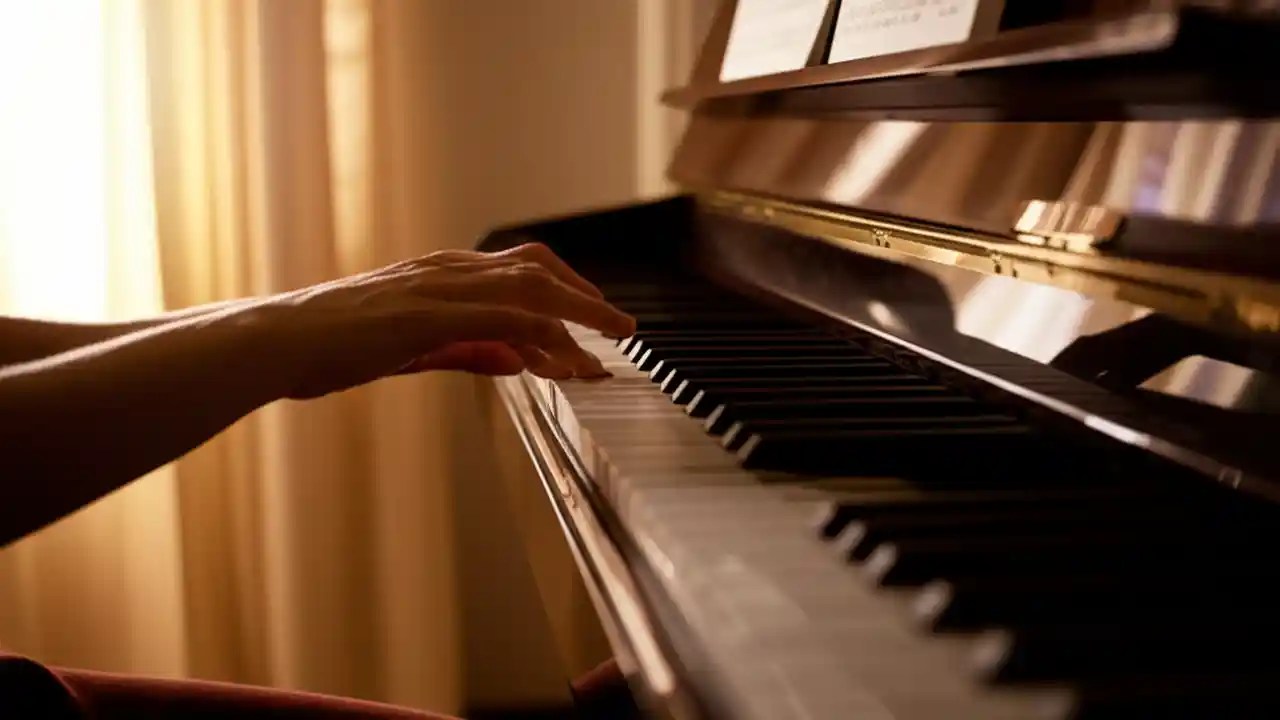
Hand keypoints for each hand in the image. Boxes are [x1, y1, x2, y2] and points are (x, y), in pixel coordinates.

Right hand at [268, 243, 634, 398]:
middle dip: (584, 295)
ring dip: (578, 312)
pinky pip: (501, 317)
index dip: (563, 295)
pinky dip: (542, 335)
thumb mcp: (412, 349)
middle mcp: (444, 270)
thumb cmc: (329, 346)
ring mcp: (437, 287)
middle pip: (536, 268)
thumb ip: (467, 350)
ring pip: (529, 288)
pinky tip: (564, 357)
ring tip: (612, 339)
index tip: (592, 325)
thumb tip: (517, 358)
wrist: (274, 341)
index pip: (518, 273)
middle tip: (618, 326)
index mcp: (438, 274)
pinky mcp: (428, 314)